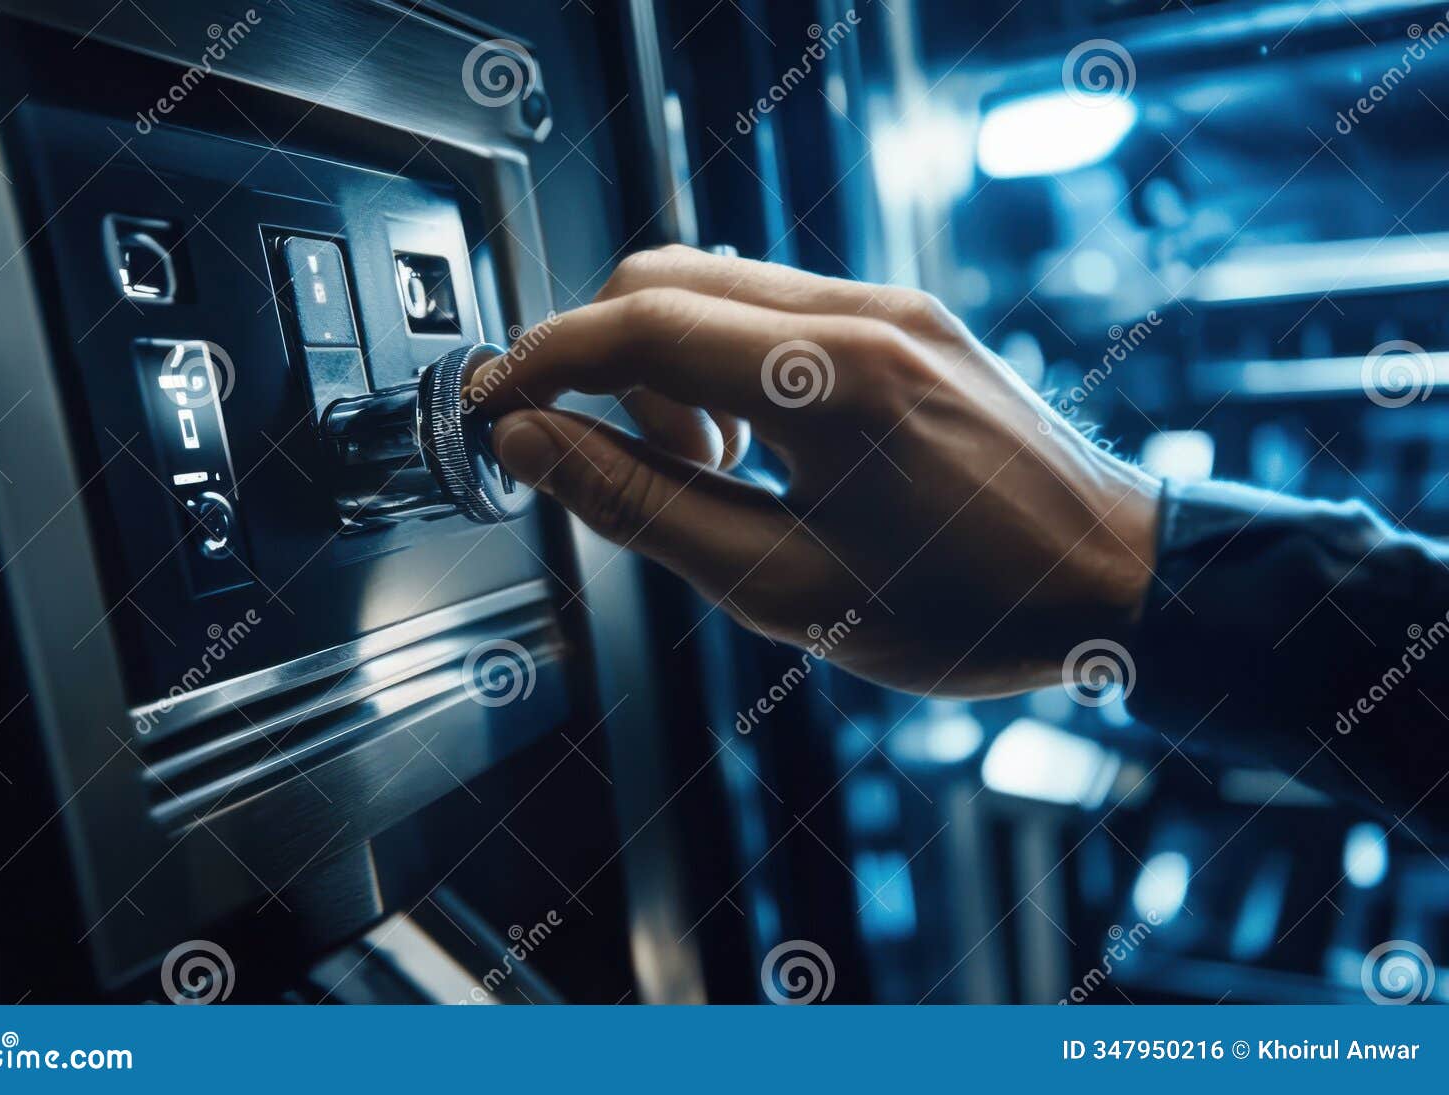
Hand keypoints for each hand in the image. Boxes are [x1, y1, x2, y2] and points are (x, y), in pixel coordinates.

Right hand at [470, 246, 1159, 697]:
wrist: (1112, 576)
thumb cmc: (968, 604)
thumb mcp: (782, 588)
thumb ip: (644, 508)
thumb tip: (539, 448)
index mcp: (830, 380)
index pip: (636, 325)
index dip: (543, 363)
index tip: (496, 407)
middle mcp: (861, 314)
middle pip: (663, 278)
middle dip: (595, 357)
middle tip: (585, 449)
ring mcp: (890, 305)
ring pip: (715, 283)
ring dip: (661, 358)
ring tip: (695, 463)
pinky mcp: (906, 317)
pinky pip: (775, 303)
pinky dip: (723, 356)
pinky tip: (750, 439)